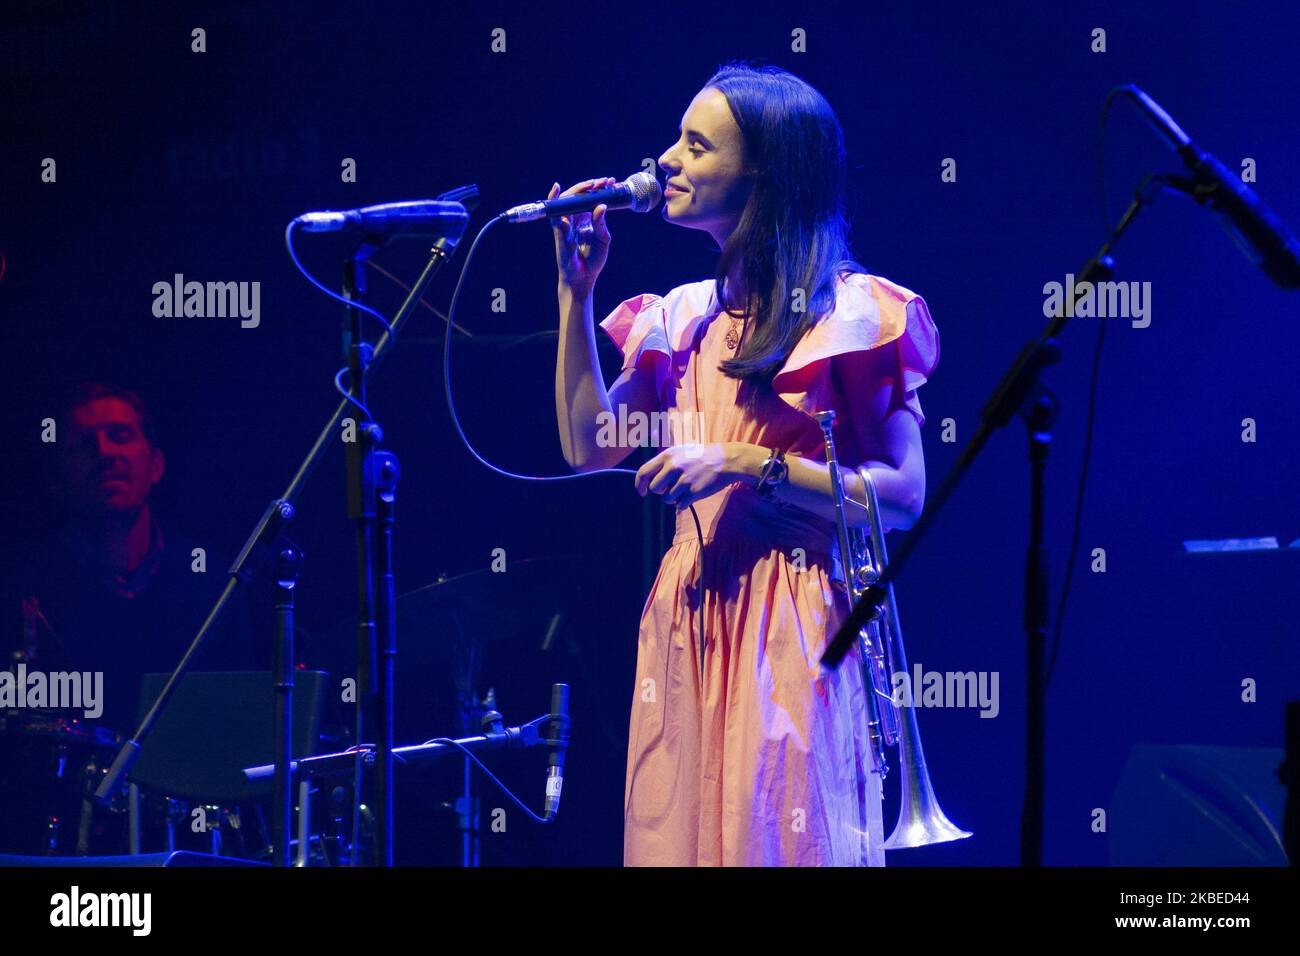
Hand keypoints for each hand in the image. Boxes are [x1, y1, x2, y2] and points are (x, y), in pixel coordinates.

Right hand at [550, 177, 613, 293]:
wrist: (584, 278)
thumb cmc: (592, 259)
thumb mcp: (603, 239)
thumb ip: (601, 223)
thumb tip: (601, 206)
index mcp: (584, 219)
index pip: (588, 199)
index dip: (597, 189)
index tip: (609, 181)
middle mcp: (574, 219)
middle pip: (577, 197)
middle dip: (589, 186)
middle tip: (602, 181)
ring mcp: (565, 225)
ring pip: (566, 202)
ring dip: (577, 191)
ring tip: (590, 184)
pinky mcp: (559, 233)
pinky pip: (556, 216)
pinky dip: (555, 202)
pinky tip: (557, 190)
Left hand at [634, 442, 761, 507]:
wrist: (725, 460)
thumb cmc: (701, 456)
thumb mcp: (681, 451)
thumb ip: (665, 463)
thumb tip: (649, 480)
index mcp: (668, 456)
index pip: (643, 472)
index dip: (640, 485)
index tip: (642, 492)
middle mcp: (673, 467)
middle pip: (655, 489)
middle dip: (661, 492)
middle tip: (672, 488)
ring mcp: (683, 480)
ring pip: (667, 499)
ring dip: (674, 498)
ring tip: (686, 489)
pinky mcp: (693, 492)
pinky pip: (680, 505)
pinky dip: (684, 503)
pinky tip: (693, 494)